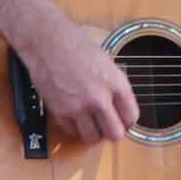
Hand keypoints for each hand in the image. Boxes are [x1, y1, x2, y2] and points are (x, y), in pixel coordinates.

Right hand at [0, 0, 138, 143]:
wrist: (48, 41)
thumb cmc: (76, 45)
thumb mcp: (106, 63)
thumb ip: (114, 87)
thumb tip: (120, 108)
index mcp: (116, 83)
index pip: (131, 117)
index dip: (128, 122)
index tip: (123, 121)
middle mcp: (100, 97)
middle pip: (115, 134)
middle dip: (112, 132)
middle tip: (107, 126)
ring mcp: (79, 106)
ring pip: (93, 138)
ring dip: (93, 132)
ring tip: (91, 122)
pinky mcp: (60, 111)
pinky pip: (72, 131)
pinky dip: (74, 126)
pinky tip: (75, 115)